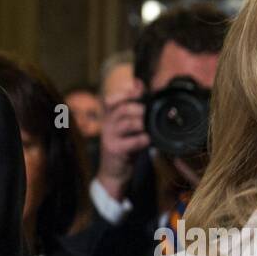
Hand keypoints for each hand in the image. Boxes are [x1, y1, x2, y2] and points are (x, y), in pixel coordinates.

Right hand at [95, 79, 148, 200]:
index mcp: (109, 117)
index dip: (126, 93)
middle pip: (122, 109)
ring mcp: (109, 137)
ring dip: (142, 123)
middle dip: (139, 109)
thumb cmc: (124, 146)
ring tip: (149, 127)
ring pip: (126, 123)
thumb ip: (133, 107)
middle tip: (150, 114)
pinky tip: (148, 141)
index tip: (140, 90)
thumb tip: (139, 83)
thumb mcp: (127, 126)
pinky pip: (131, 141)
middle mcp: (107, 124)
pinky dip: (143, 139)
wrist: (113, 172)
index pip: (112, 99)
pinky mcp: (115, 150)